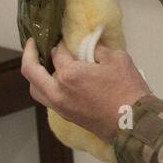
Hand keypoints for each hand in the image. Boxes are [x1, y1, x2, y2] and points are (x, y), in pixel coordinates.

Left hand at [21, 38, 151, 142]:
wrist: (133, 124)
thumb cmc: (127, 90)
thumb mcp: (116, 59)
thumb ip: (98, 48)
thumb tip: (89, 44)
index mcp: (69, 75)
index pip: (57, 53)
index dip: (61, 43)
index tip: (66, 38)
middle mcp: (58, 92)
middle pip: (31, 72)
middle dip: (29, 55)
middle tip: (32, 44)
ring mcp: (61, 107)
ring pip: (36, 90)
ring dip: (34, 75)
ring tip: (40, 64)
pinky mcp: (67, 116)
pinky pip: (47, 99)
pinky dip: (45, 87)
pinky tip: (55, 81)